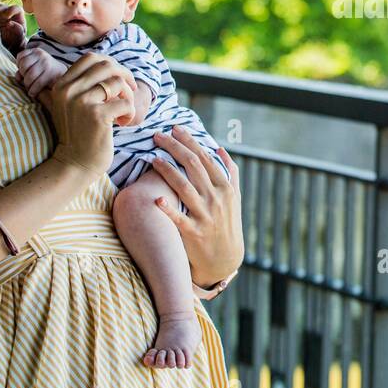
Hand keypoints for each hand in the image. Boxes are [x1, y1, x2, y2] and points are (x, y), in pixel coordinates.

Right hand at [0, 0, 27, 53]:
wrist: (10, 43)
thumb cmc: (18, 38)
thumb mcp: (20, 35)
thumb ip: (18, 29)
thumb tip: (10, 23)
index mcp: (18, 14)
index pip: (15, 8)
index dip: (11, 11)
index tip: (6, 17)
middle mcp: (8, 11)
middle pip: (3, 6)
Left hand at [15, 47, 67, 98]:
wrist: (64, 75)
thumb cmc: (46, 72)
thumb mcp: (34, 66)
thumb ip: (23, 70)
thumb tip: (17, 77)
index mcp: (36, 51)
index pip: (20, 56)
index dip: (19, 66)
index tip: (24, 73)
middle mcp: (41, 55)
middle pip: (24, 66)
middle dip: (23, 76)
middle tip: (27, 82)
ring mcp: (47, 63)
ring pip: (29, 75)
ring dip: (27, 84)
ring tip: (30, 88)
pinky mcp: (51, 74)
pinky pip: (37, 83)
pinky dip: (33, 90)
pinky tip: (33, 93)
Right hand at [39, 54, 136, 179]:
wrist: (74, 164)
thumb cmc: (78, 134)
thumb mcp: (70, 105)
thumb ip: (80, 84)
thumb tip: (104, 62)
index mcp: (62, 85)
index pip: (91, 58)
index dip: (111, 64)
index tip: (119, 79)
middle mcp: (68, 90)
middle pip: (107, 65)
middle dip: (125, 75)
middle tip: (130, 90)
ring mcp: (81, 102)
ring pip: (118, 82)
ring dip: (129, 95)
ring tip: (124, 110)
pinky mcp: (97, 116)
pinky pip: (126, 103)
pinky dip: (130, 112)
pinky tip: (122, 123)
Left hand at [146, 126, 242, 287]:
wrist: (225, 258)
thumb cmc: (227, 223)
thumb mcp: (234, 197)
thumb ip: (229, 171)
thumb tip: (218, 148)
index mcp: (225, 187)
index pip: (205, 158)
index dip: (189, 141)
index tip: (174, 129)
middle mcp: (216, 198)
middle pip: (193, 166)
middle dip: (174, 148)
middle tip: (158, 136)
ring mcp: (206, 215)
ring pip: (184, 187)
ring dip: (167, 171)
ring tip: (153, 158)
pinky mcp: (194, 233)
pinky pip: (180, 220)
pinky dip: (169, 210)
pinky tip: (156, 200)